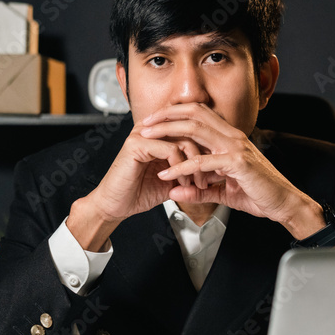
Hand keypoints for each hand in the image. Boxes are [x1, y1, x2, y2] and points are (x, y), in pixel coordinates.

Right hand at [65, 125, 203, 249]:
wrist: (116, 206)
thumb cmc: (140, 192)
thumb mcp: (174, 179)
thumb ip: (191, 168)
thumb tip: (215, 168)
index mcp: (161, 132)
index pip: (193, 128)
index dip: (208, 149)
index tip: (217, 170)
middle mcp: (152, 128)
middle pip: (192, 129)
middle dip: (205, 156)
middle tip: (210, 177)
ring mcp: (143, 133)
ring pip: (184, 139)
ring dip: (194, 164)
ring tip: (195, 183)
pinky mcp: (137, 144)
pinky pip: (170, 149)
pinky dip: (180, 167)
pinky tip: (180, 182)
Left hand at [139, 103, 326, 239]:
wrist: (285, 204)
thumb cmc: (260, 194)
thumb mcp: (223, 192)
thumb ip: (198, 190)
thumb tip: (174, 192)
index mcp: (231, 138)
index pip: (200, 114)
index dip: (175, 114)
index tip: (155, 122)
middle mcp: (233, 137)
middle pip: (194, 114)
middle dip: (166, 116)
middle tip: (144, 124)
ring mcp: (236, 148)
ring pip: (196, 130)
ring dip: (168, 133)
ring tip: (147, 139)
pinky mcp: (238, 163)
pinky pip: (203, 162)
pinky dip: (181, 167)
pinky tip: (167, 174)